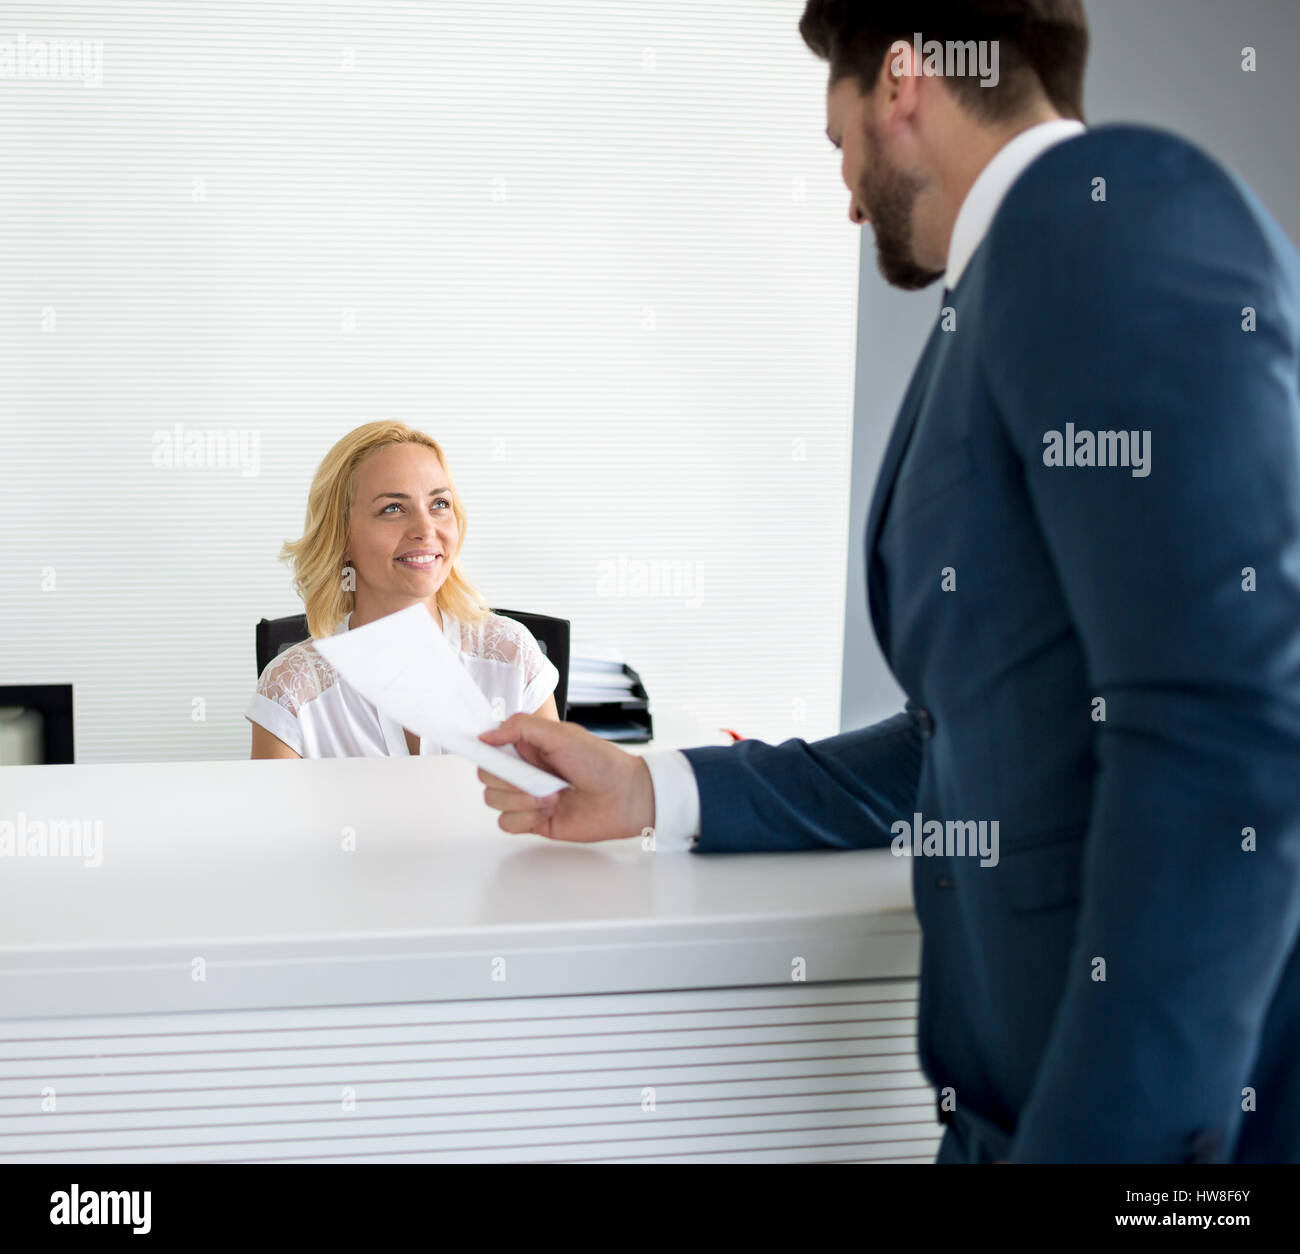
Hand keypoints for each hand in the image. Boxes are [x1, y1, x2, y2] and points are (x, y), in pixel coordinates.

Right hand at [477, 714, 654, 842]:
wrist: (625, 797)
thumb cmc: (601, 763)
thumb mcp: (561, 734)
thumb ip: (521, 727)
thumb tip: (486, 735)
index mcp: (528, 746)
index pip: (490, 747)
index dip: (484, 751)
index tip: (488, 755)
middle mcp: (524, 770)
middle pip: (487, 776)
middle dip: (508, 779)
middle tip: (535, 778)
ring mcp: (527, 797)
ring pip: (493, 800)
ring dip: (521, 800)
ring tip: (552, 796)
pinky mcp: (533, 821)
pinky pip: (506, 823)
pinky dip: (524, 819)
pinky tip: (547, 812)